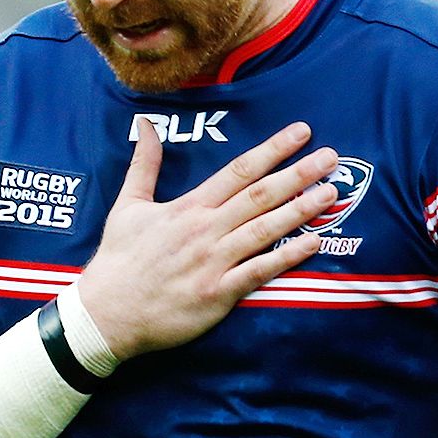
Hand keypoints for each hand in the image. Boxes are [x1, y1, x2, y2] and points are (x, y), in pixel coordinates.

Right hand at [76, 119, 340, 360]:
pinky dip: (286, 256)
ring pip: (265, 229)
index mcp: (187, 208)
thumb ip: (144, 164)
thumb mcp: (127, 205)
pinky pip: (259, 271)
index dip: (272, 150)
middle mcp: (205, 230)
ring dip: (300, 210)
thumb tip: (145, 124)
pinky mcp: (217, 293)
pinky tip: (312, 242)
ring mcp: (213, 262)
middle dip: (298, 174)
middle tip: (332, 156)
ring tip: (331, 193)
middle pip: (260, 195)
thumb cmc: (118, 260)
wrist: (106, 313)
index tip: (301, 132)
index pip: (238, 171)